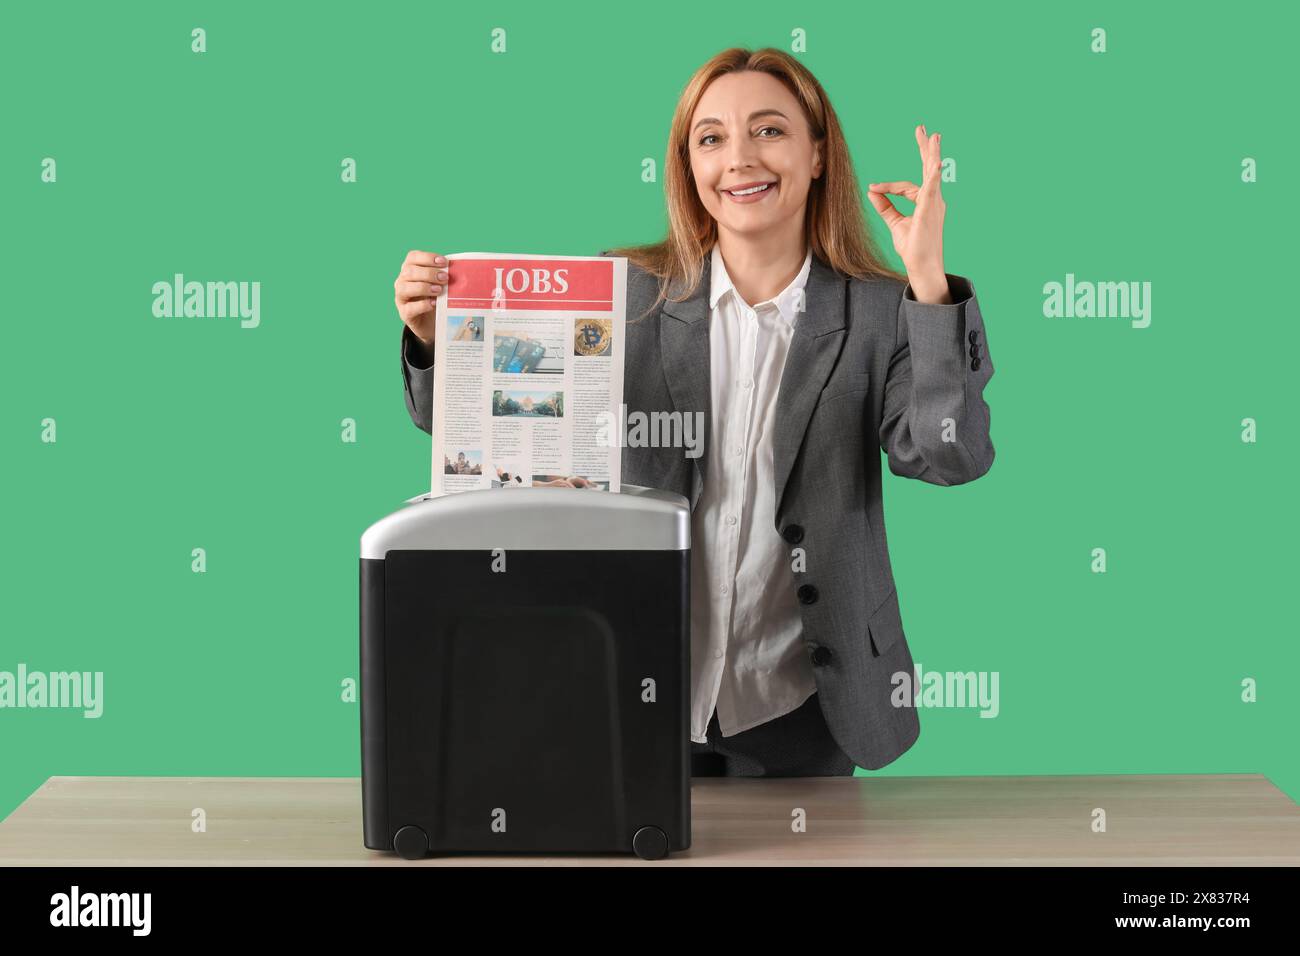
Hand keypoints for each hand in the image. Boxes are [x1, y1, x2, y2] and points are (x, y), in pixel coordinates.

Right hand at [394, 250, 449, 345]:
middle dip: (429, 273)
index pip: (412, 257)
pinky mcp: (405, 314)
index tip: (444, 262)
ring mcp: (401, 298)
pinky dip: (422, 305)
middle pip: (409, 271)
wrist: (434, 323)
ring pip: (405, 288)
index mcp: (410, 269)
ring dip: (424, 287)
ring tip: (439, 290)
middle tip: (445, 278)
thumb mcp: (440, 284)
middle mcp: (402, 281)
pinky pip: (410, 308)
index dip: (427, 257)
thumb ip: (444, 276)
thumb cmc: (437, 298)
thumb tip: (459, 269)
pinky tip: (434, 303)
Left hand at [866, 124, 947, 296]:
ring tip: (933, 136)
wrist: (921, 265)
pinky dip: (933, 176)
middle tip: (924, 130)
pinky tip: (935, 164)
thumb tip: (872, 191)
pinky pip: (932, 189)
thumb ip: (885, 206)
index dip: (888, 187)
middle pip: (928, 169)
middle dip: (926, 149)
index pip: (906, 186)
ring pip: (932, 173)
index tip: (873, 187)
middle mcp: (933, 199)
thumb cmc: (913, 247)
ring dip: (932, 154)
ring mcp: (934, 203)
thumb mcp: (895, 223)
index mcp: (926, 202)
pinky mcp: (931, 210)